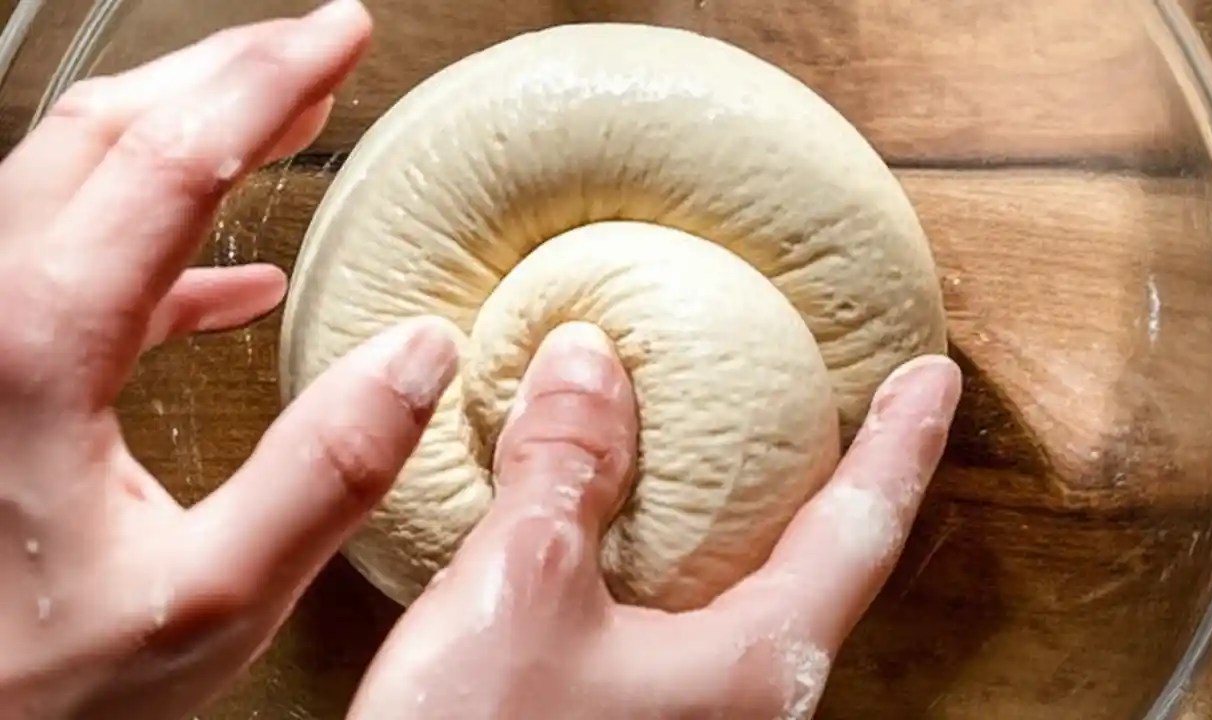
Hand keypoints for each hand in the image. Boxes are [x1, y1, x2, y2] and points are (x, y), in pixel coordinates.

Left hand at [0, 2, 460, 718]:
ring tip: (283, 118)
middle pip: (108, 130)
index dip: (269, 81)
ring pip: (74, 170)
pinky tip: (225, 275)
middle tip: (321, 49)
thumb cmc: (36, 685)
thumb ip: (326, 473)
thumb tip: (419, 358)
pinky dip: (156, 237)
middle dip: (226, 71)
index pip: (169, 159)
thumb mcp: (212, 600)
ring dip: (185, 128)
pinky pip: (69, 256)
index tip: (343, 37)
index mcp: (36, 347)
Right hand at [347, 322, 961, 719]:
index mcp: (755, 669)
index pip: (860, 530)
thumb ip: (564, 468)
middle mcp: (749, 708)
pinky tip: (638, 552)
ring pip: (757, 609)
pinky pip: (699, 636)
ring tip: (744, 467)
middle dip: (840, 487)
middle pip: (824, 575)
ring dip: (759, 528)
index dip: (902, 444)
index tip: (933, 381)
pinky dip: (692, 569)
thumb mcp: (519, 590)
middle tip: (848, 412)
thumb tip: (588, 359)